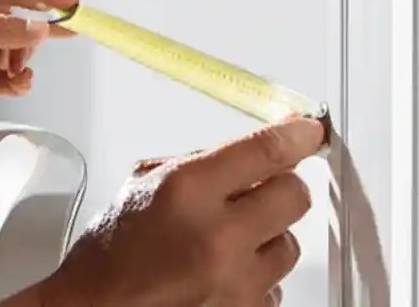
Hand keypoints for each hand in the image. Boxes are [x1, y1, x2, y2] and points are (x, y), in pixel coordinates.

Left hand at [0, 0, 78, 115]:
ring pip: (13, 53)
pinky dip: (14, 83)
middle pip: (20, 20)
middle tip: (69, 33)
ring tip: (20, 68)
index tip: (73, 1)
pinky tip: (18, 83)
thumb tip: (36, 28)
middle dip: (43, 28)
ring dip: (24, 60)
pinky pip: (0, 80)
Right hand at [35, 117, 323, 306]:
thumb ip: (202, 165)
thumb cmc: (110, 257)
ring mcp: (234, 283)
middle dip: (280, 189)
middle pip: (293, 196)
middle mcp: (217, 237)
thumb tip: (257, 151)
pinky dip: (254, 279)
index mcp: (187, 191)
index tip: (309, 132)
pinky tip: (221, 277)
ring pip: (288, 245)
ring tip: (225, 245)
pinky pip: (274, 287)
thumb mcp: (143, 187)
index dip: (297, 136)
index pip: (265, 150)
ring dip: (266, 240)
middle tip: (260, 192)